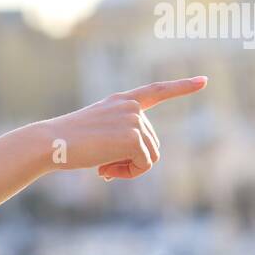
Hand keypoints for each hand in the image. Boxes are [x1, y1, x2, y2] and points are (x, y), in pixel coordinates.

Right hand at [40, 76, 207, 179]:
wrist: (51, 142)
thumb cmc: (66, 142)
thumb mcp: (96, 133)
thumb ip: (120, 138)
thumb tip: (142, 160)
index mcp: (121, 101)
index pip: (156, 90)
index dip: (181, 86)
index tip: (203, 81)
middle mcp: (131, 107)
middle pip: (152, 143)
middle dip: (131, 160)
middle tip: (103, 165)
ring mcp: (134, 121)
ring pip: (150, 156)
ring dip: (129, 169)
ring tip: (102, 168)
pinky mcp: (133, 138)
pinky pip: (144, 165)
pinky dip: (128, 173)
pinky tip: (104, 170)